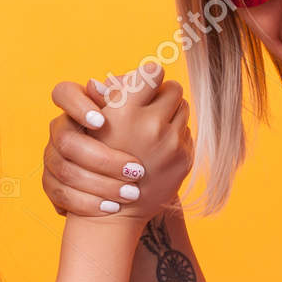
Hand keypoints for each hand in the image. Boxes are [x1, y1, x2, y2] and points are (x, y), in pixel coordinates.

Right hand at [43, 72, 193, 220]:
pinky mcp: (183, 159)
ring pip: (184, 109)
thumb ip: (110, 96)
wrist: (114, 209)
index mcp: (124, 111)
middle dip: (163, 95)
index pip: (152, 73)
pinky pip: (187, 133)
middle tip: (152, 104)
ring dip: (171, 114)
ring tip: (155, 126)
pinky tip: (160, 149)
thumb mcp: (94, 125)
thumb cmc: (98, 158)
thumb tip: (125, 76)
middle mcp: (149, 125)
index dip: (149, 77)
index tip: (145, 83)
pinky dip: (175, 137)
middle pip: (173, 89)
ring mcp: (170, 143)